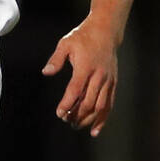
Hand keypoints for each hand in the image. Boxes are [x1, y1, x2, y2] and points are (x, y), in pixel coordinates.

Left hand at [42, 19, 116, 137]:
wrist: (106, 30)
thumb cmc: (83, 37)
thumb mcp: (65, 44)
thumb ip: (56, 59)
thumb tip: (46, 72)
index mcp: (86, 67)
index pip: (75, 90)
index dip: (67, 104)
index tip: (59, 113)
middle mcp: (99, 76)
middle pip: (88, 102)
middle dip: (76, 115)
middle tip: (66, 120)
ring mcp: (108, 80)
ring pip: (100, 106)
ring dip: (88, 119)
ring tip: (76, 125)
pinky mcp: (113, 83)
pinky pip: (109, 104)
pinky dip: (102, 118)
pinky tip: (94, 130)